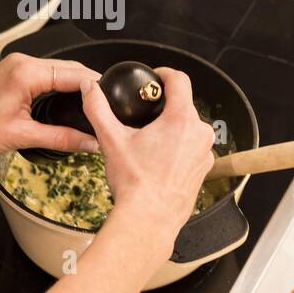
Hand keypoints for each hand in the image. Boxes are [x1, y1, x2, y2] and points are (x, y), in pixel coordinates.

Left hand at [0, 53, 100, 156]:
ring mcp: (16, 65)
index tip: (110, 103)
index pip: (73, 74)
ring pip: (57, 69)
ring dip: (74, 84)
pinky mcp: (12, 71)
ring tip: (90, 105)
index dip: (95, 89)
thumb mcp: (22, 136)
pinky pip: (44, 73)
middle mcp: (22, 62)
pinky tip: (66, 99)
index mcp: (27, 73)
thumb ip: (61, 137)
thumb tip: (89, 141)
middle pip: (68, 69)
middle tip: (105, 107)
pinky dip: (58, 83)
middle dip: (88, 86)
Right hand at [79, 67, 214, 250]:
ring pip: (188, 127)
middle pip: (183, 105)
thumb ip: (98, 109)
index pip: (179, 79)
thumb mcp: (111, 140)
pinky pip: (192, 148)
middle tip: (143, 117)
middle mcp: (199, 133)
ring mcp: (204, 152)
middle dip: (163, 107)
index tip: (154, 77)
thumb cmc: (134, 183)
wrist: (149, 219)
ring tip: (149, 142)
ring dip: (171, 128)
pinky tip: (160, 160)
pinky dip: (178, 148)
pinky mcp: (204, 169)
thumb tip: (89, 88)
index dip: (164, 73)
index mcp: (180, 119)